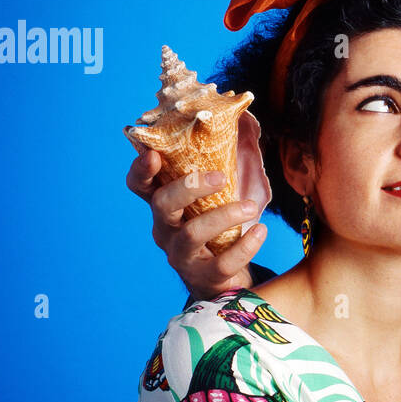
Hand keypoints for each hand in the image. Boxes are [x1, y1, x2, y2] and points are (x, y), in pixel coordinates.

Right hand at [126, 148, 265, 299]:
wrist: (222, 280)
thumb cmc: (217, 228)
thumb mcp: (209, 200)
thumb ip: (213, 168)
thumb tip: (236, 121)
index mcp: (163, 206)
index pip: (139, 186)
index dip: (140, 170)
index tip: (153, 154)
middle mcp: (165, 230)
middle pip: (163, 204)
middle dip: (189, 187)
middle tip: (220, 177)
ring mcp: (181, 255)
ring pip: (193, 233)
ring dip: (225, 215)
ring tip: (252, 206)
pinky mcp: (203, 277)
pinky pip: (222, 262)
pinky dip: (246, 245)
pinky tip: (261, 230)